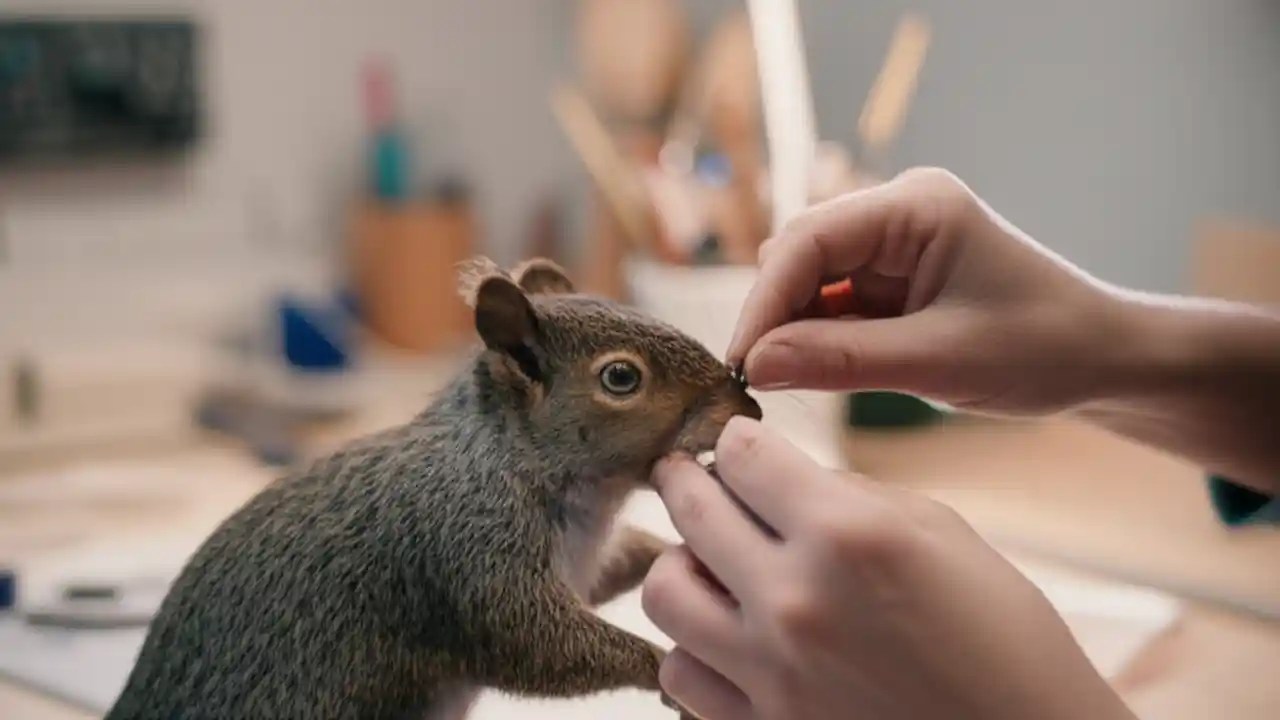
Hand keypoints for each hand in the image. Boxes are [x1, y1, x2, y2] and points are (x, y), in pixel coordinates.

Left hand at [643, 417, 1134, 719]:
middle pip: (690, 510)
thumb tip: (778, 473)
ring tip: (706, 561)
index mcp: (851, 536)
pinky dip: (693, 646)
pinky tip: (725, 635)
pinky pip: (680, 671)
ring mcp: (773, 673)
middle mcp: (798, 600)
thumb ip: (849, 494)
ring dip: (680, 563)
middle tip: (683, 474)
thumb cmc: (1004, 640)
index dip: (737, 440)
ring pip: (664, 591)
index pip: (742, 455)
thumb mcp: (943, 535)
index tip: (738, 444)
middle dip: (683, 479)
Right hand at [727, 167, 1120, 414]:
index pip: (809, 240)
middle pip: (800, 255)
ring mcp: (893, 245)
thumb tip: (755, 365)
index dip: (765, 300)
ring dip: (792, 331)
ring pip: (809, 282)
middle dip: (774, 316)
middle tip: (753, 383)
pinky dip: (815, 340)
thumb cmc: (1043, 350)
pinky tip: (809, 374)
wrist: (1104, 361)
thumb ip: (840, 360)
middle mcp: (898, 213)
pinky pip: (832, 304)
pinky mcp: (893, 279)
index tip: (741, 361)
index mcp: (916, 207)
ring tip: (779, 385)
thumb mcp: (937, 362)